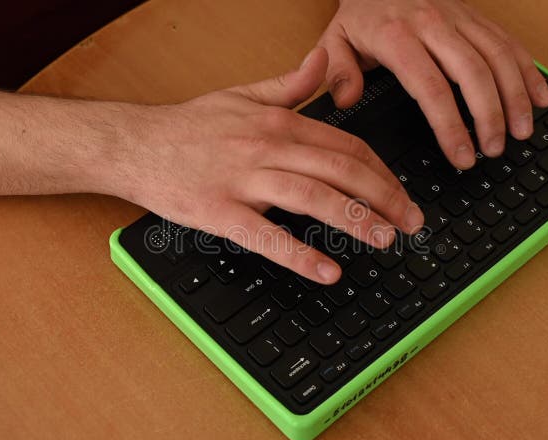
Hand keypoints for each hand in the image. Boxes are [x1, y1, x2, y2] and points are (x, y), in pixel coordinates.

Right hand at [108, 48, 423, 283]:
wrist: (135, 143)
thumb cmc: (190, 124)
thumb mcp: (244, 94)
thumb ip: (291, 83)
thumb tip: (325, 60)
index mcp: (279, 123)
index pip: (346, 147)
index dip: (383, 172)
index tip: (402, 193)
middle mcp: (267, 147)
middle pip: (340, 171)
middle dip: (385, 197)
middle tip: (411, 222)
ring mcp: (244, 180)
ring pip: (313, 196)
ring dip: (356, 220)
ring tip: (385, 240)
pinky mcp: (220, 211)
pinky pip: (266, 236)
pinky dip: (300, 254)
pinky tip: (327, 271)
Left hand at [318, 0, 547, 168]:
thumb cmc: (361, 15)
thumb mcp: (335, 40)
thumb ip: (336, 71)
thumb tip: (346, 100)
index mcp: (397, 36)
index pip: (431, 87)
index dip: (450, 125)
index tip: (461, 155)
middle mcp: (434, 24)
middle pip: (473, 73)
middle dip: (490, 116)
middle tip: (494, 150)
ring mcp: (460, 18)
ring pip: (499, 56)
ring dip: (516, 96)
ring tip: (522, 132)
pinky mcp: (477, 17)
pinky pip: (509, 42)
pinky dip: (530, 70)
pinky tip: (541, 98)